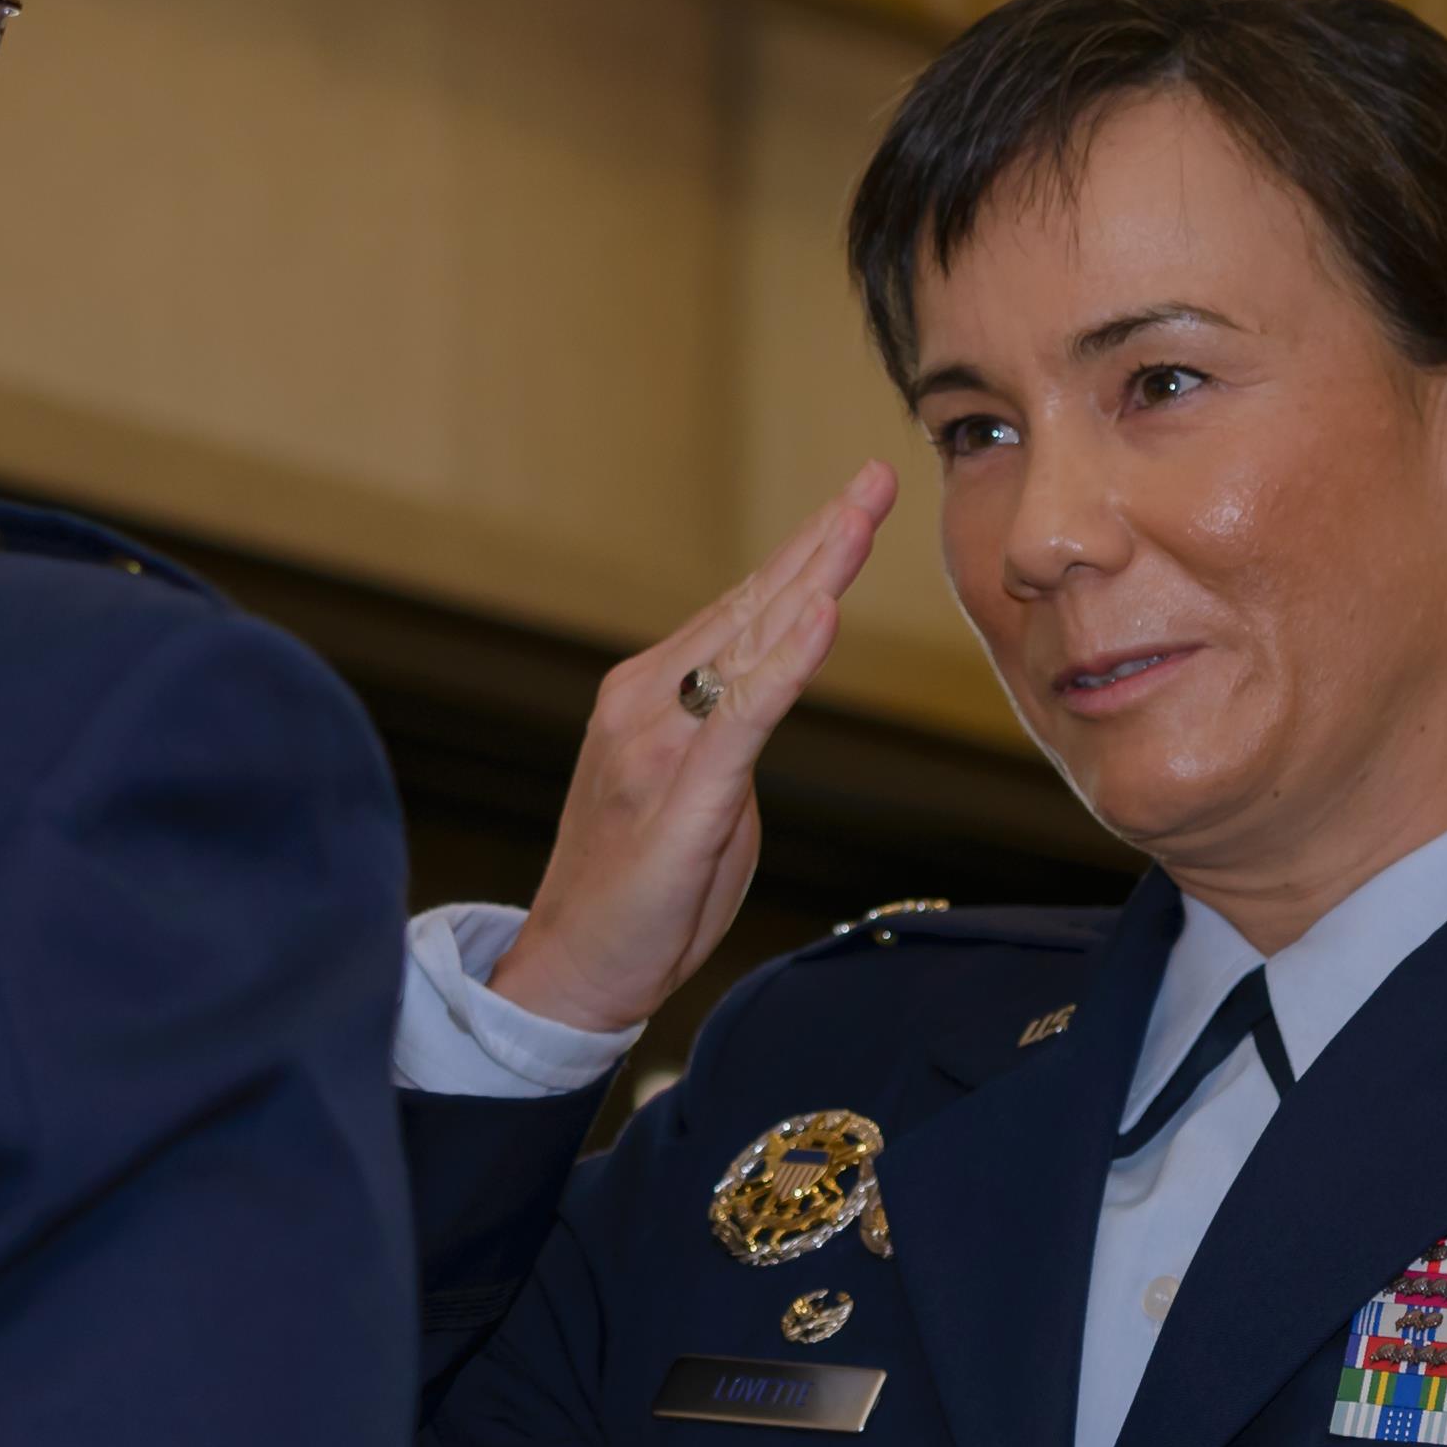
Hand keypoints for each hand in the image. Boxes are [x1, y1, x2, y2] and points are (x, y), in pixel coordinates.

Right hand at [490, 464, 898, 1035]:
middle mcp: (648, 701)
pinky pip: (743, 718)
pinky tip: (823, 619)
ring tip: (859, 518)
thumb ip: (736, 738)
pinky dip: (788, 664)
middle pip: (752, 605)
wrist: (573, 969)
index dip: (805, 550)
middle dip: (821, 538)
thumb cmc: (642, 890)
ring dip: (813, 576)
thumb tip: (774, 698)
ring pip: (750, 644)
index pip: (743, 608)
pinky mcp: (682, 796)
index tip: (857, 497)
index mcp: (652, 694)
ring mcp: (659, 743)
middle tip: (873, 476)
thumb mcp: (703, 795)